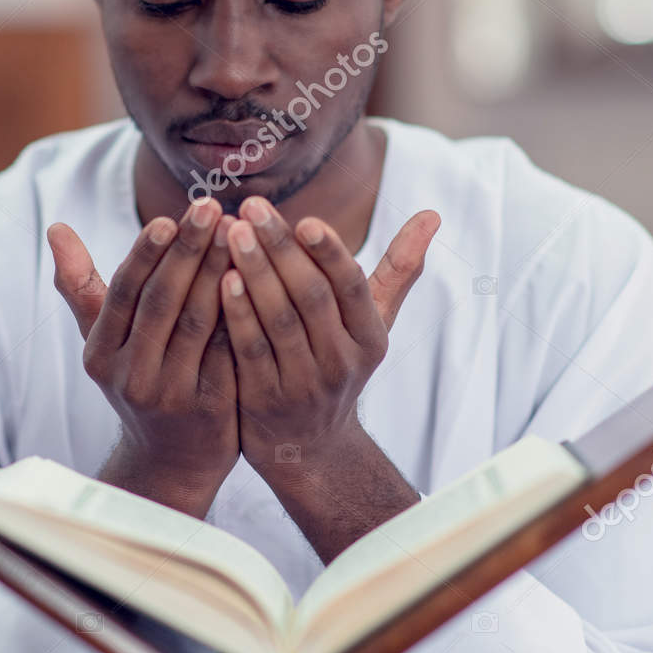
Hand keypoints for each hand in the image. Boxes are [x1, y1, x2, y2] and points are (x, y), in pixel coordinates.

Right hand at [48, 199, 237, 517]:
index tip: (168, 217)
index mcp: (101, 354)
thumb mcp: (104, 342)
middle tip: (212, 207)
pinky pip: (229, 349)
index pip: (123, 293)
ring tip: (238, 231)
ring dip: (219, 271)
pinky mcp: (211, 407)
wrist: (172, 461)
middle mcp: (131, 376)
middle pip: (162, 302)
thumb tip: (55, 227)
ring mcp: (171, 394)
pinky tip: (257, 277)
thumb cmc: (140, 380)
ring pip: (198, 322)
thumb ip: (83, 286)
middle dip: (187, 251)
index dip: (145, 254)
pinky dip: (241, 311)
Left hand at [219, 197, 439, 474]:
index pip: (353, 288)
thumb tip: (432, 215)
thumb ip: (398, 268)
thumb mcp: (373, 324)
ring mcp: (303, 384)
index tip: (306, 220)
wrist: (310, 446)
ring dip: (254, 272)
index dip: (330, 254)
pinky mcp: (265, 400)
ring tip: (232, 232)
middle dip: (280, 248)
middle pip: (311, 297)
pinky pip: (250, 349)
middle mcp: (342, 362)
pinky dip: (237, 314)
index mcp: (371, 338)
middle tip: (252, 206)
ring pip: (279, 320)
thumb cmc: (339, 363)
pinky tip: (221, 279)